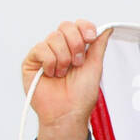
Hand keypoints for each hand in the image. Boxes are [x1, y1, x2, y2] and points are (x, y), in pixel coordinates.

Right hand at [22, 20, 111, 139]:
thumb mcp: (95, 67)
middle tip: (78, 63)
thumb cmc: (81, 96)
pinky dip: (50, 63)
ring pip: (53, 37)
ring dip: (64, 58)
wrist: (67, 113)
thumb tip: (107, 29)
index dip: (84, 28)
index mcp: (76, 48)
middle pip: (65, 26)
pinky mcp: (32, 61)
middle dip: (76, 44)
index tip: (90, 38)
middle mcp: (61, 48)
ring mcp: (45, 53)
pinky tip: (52, 74)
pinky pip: (41, 49)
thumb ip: (99, 46)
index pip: (78, 26)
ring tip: (64, 74)